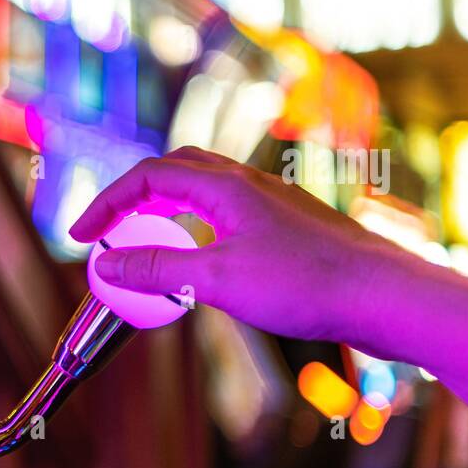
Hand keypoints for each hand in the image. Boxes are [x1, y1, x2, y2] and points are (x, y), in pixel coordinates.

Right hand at [69, 146, 406, 344]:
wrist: (387, 296)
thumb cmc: (309, 283)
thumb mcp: (218, 280)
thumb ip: (158, 270)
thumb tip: (105, 266)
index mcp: (226, 186)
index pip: (147, 176)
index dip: (106, 204)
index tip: (79, 237)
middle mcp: (247, 185)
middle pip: (174, 172)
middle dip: (132, 197)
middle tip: (106, 232)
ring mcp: (270, 205)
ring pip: (202, 193)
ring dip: (163, 213)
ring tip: (143, 247)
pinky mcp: (287, 230)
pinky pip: (225, 217)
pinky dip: (193, 232)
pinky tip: (197, 264)